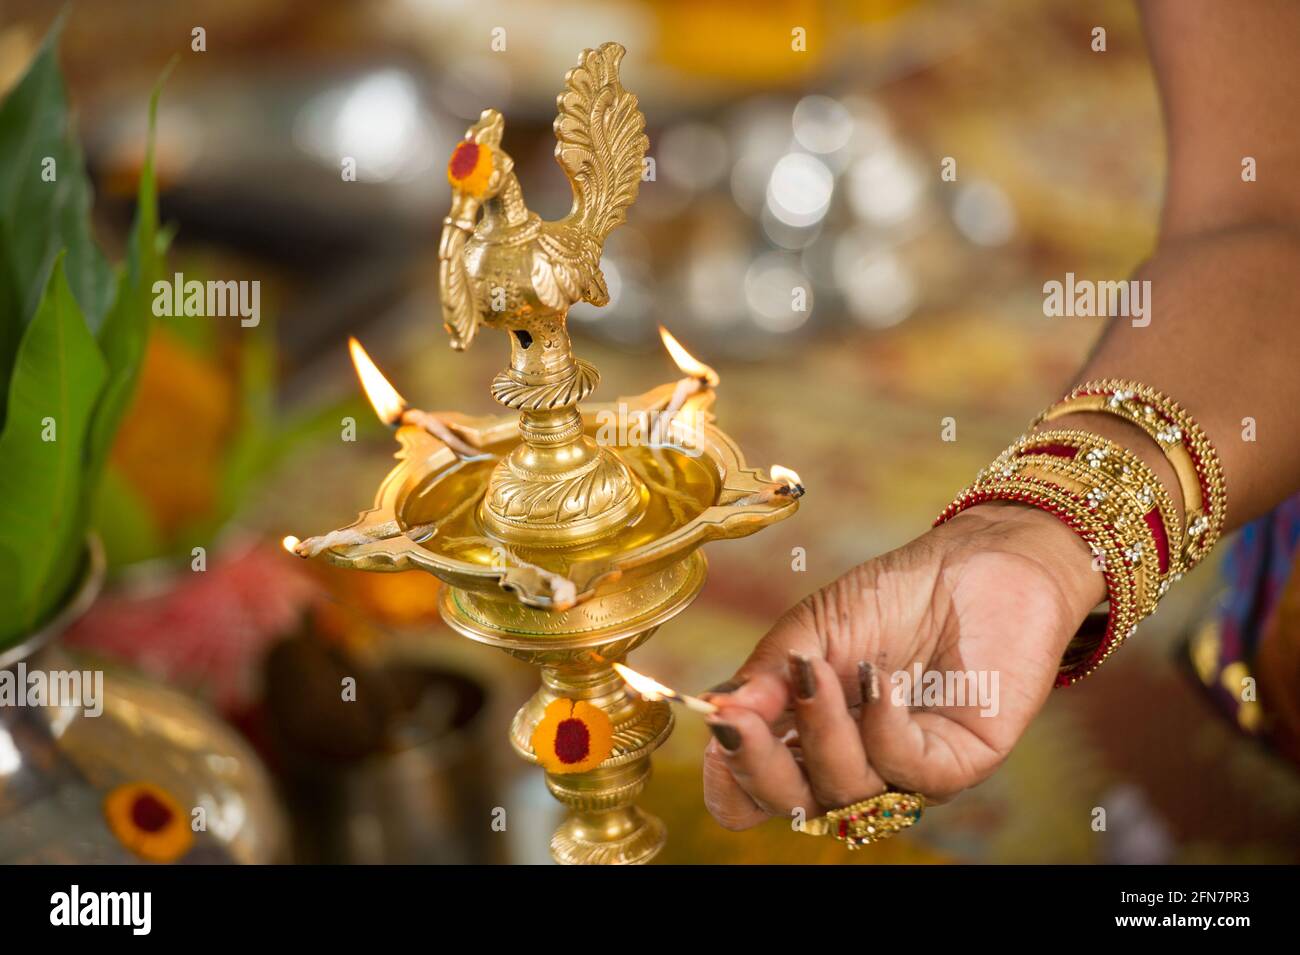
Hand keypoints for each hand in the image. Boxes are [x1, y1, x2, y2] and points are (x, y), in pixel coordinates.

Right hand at [702, 502, 1104, 829]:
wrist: (974, 565)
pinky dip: (883, 725)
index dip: (730, 774)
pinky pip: (908, 772)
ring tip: (820, 669)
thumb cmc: (892, 597)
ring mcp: (901, 772)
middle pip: (792, 807)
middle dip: (761, 767)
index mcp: (803, 739)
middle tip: (743, 717)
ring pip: (847, 794)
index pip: (753, 792)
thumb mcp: (812, 628)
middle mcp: (849, 766)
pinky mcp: (955, 765)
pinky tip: (880, 677)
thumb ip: (768, 674)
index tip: (718, 722)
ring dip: (822, 730)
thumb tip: (718, 709)